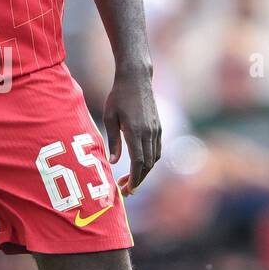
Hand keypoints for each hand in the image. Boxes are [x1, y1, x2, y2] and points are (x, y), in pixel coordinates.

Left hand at [104, 68, 160, 195]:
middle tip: (126, 190)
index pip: (138, 162)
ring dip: (144, 172)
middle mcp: (149, 132)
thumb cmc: (118, 96)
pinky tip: (140, 165)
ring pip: (154, 158)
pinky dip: (150, 161)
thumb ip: (113, 141)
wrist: (136, 78)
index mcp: (135, 131)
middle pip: (148, 164)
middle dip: (138, 180)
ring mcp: (156, 129)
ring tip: (131, 180)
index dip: (134, 179)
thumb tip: (114, 162)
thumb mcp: (109, 117)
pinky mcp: (159, 126)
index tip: (128, 190)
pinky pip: (157, 149)